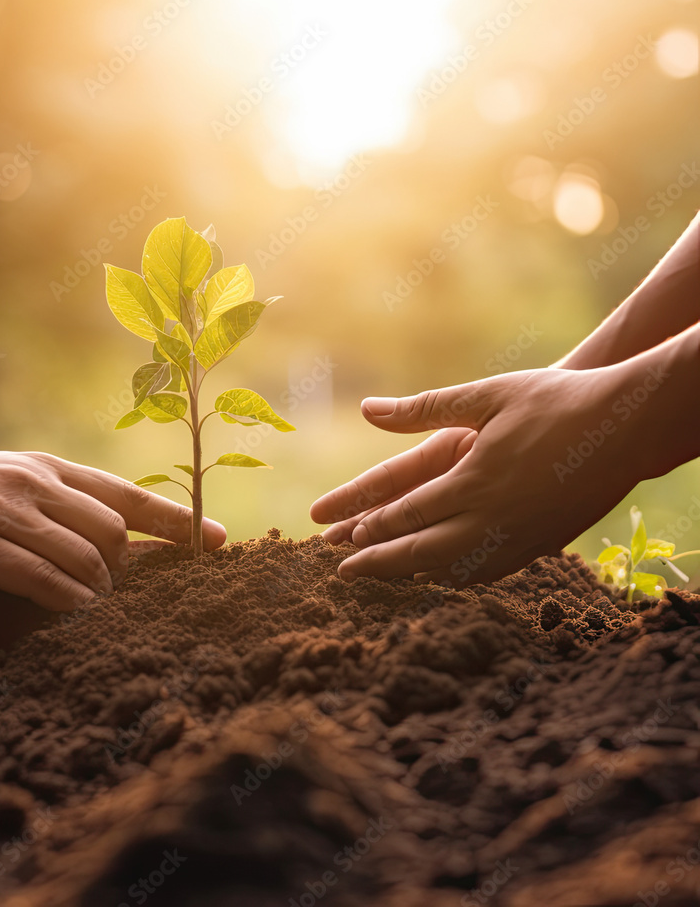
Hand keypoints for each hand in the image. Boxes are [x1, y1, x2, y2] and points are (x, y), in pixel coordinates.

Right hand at [0, 447, 225, 609]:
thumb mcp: (0, 481)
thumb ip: (47, 502)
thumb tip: (99, 538)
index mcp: (45, 469)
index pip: (128, 492)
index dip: (177, 520)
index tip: (218, 541)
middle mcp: (34, 485)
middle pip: (117, 530)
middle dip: (126, 567)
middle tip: (109, 590)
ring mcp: (6, 515)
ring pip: (88, 556)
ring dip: (98, 591)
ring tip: (88, 607)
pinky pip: (44, 581)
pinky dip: (67, 603)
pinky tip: (68, 613)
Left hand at [311, 361, 656, 586]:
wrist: (630, 426)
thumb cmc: (558, 400)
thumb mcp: (487, 395)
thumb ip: (424, 407)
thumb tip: (368, 408)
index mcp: (474, 482)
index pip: (409, 514)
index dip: (374, 528)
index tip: (344, 539)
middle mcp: (494, 518)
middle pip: (423, 553)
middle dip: (380, 565)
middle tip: (345, 575)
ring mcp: (521, 538)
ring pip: (456, 570)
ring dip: (414, 576)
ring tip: (385, 580)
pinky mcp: (544, 545)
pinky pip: (490, 572)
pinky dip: (456, 577)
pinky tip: (444, 575)